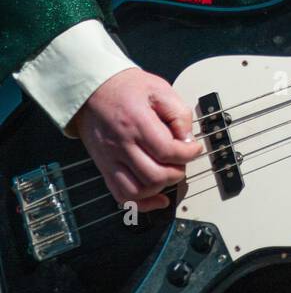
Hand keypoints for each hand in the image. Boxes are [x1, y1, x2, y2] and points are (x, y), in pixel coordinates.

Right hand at [71, 68, 203, 213]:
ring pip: (138, 191)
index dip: (188, 154)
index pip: (167, 151)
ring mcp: (111, 160)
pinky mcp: (105, 168)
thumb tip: (187, 139)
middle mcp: (122, 145)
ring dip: (161, 188)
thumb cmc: (126, 88)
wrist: (92, 91)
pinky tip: (159, 199)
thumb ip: (178, 113)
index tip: (195, 148)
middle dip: (177, 172)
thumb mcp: (159, 88)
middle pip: (154, 175)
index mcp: (137, 122)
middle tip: (182, 160)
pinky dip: (142, 204)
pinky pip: (122, 197)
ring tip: (170, 174)